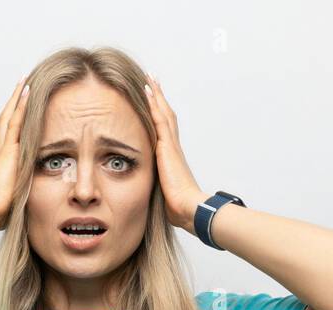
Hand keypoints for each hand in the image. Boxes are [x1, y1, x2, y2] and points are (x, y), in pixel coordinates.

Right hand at [0, 76, 31, 231]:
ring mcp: (3, 147)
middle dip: (14, 101)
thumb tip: (33, 199)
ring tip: (24, 79)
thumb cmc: (1, 211)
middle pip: (6, 118)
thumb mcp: (16, 196)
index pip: (9, 133)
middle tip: (21, 84)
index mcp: (2, 160)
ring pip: (10, 115)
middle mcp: (0, 149)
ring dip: (17, 97)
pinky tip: (27, 89)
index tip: (21, 106)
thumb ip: (23, 192)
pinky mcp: (8, 148)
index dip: (15, 118)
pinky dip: (20, 104)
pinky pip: (16, 120)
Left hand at [144, 73, 206, 232]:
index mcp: (171, 157)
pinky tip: (147, 90)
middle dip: (159, 98)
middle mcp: (173, 147)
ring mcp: (171, 145)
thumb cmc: (177, 207)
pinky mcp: (167, 146)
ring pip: (163, 112)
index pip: (164, 130)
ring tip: (149, 78)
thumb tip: (144, 194)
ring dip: (156, 94)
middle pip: (166, 115)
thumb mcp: (162, 194)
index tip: (154, 102)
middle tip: (152, 81)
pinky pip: (159, 117)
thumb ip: (156, 188)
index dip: (159, 115)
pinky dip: (154, 103)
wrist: (188, 208)